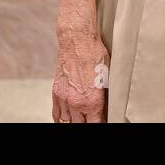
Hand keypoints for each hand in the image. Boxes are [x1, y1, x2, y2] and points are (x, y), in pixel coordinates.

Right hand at [52, 0, 108, 122]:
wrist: (77, 39)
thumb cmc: (95, 54)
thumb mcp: (108, 77)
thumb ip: (106, 97)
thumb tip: (109, 109)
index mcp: (92, 101)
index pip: (96, 125)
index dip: (101, 123)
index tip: (104, 120)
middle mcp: (76, 103)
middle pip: (81, 126)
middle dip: (88, 123)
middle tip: (94, 118)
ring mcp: (64, 98)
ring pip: (68, 122)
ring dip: (75, 122)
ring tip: (82, 119)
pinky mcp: (56, 92)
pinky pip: (57, 114)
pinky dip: (62, 119)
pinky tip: (68, 119)